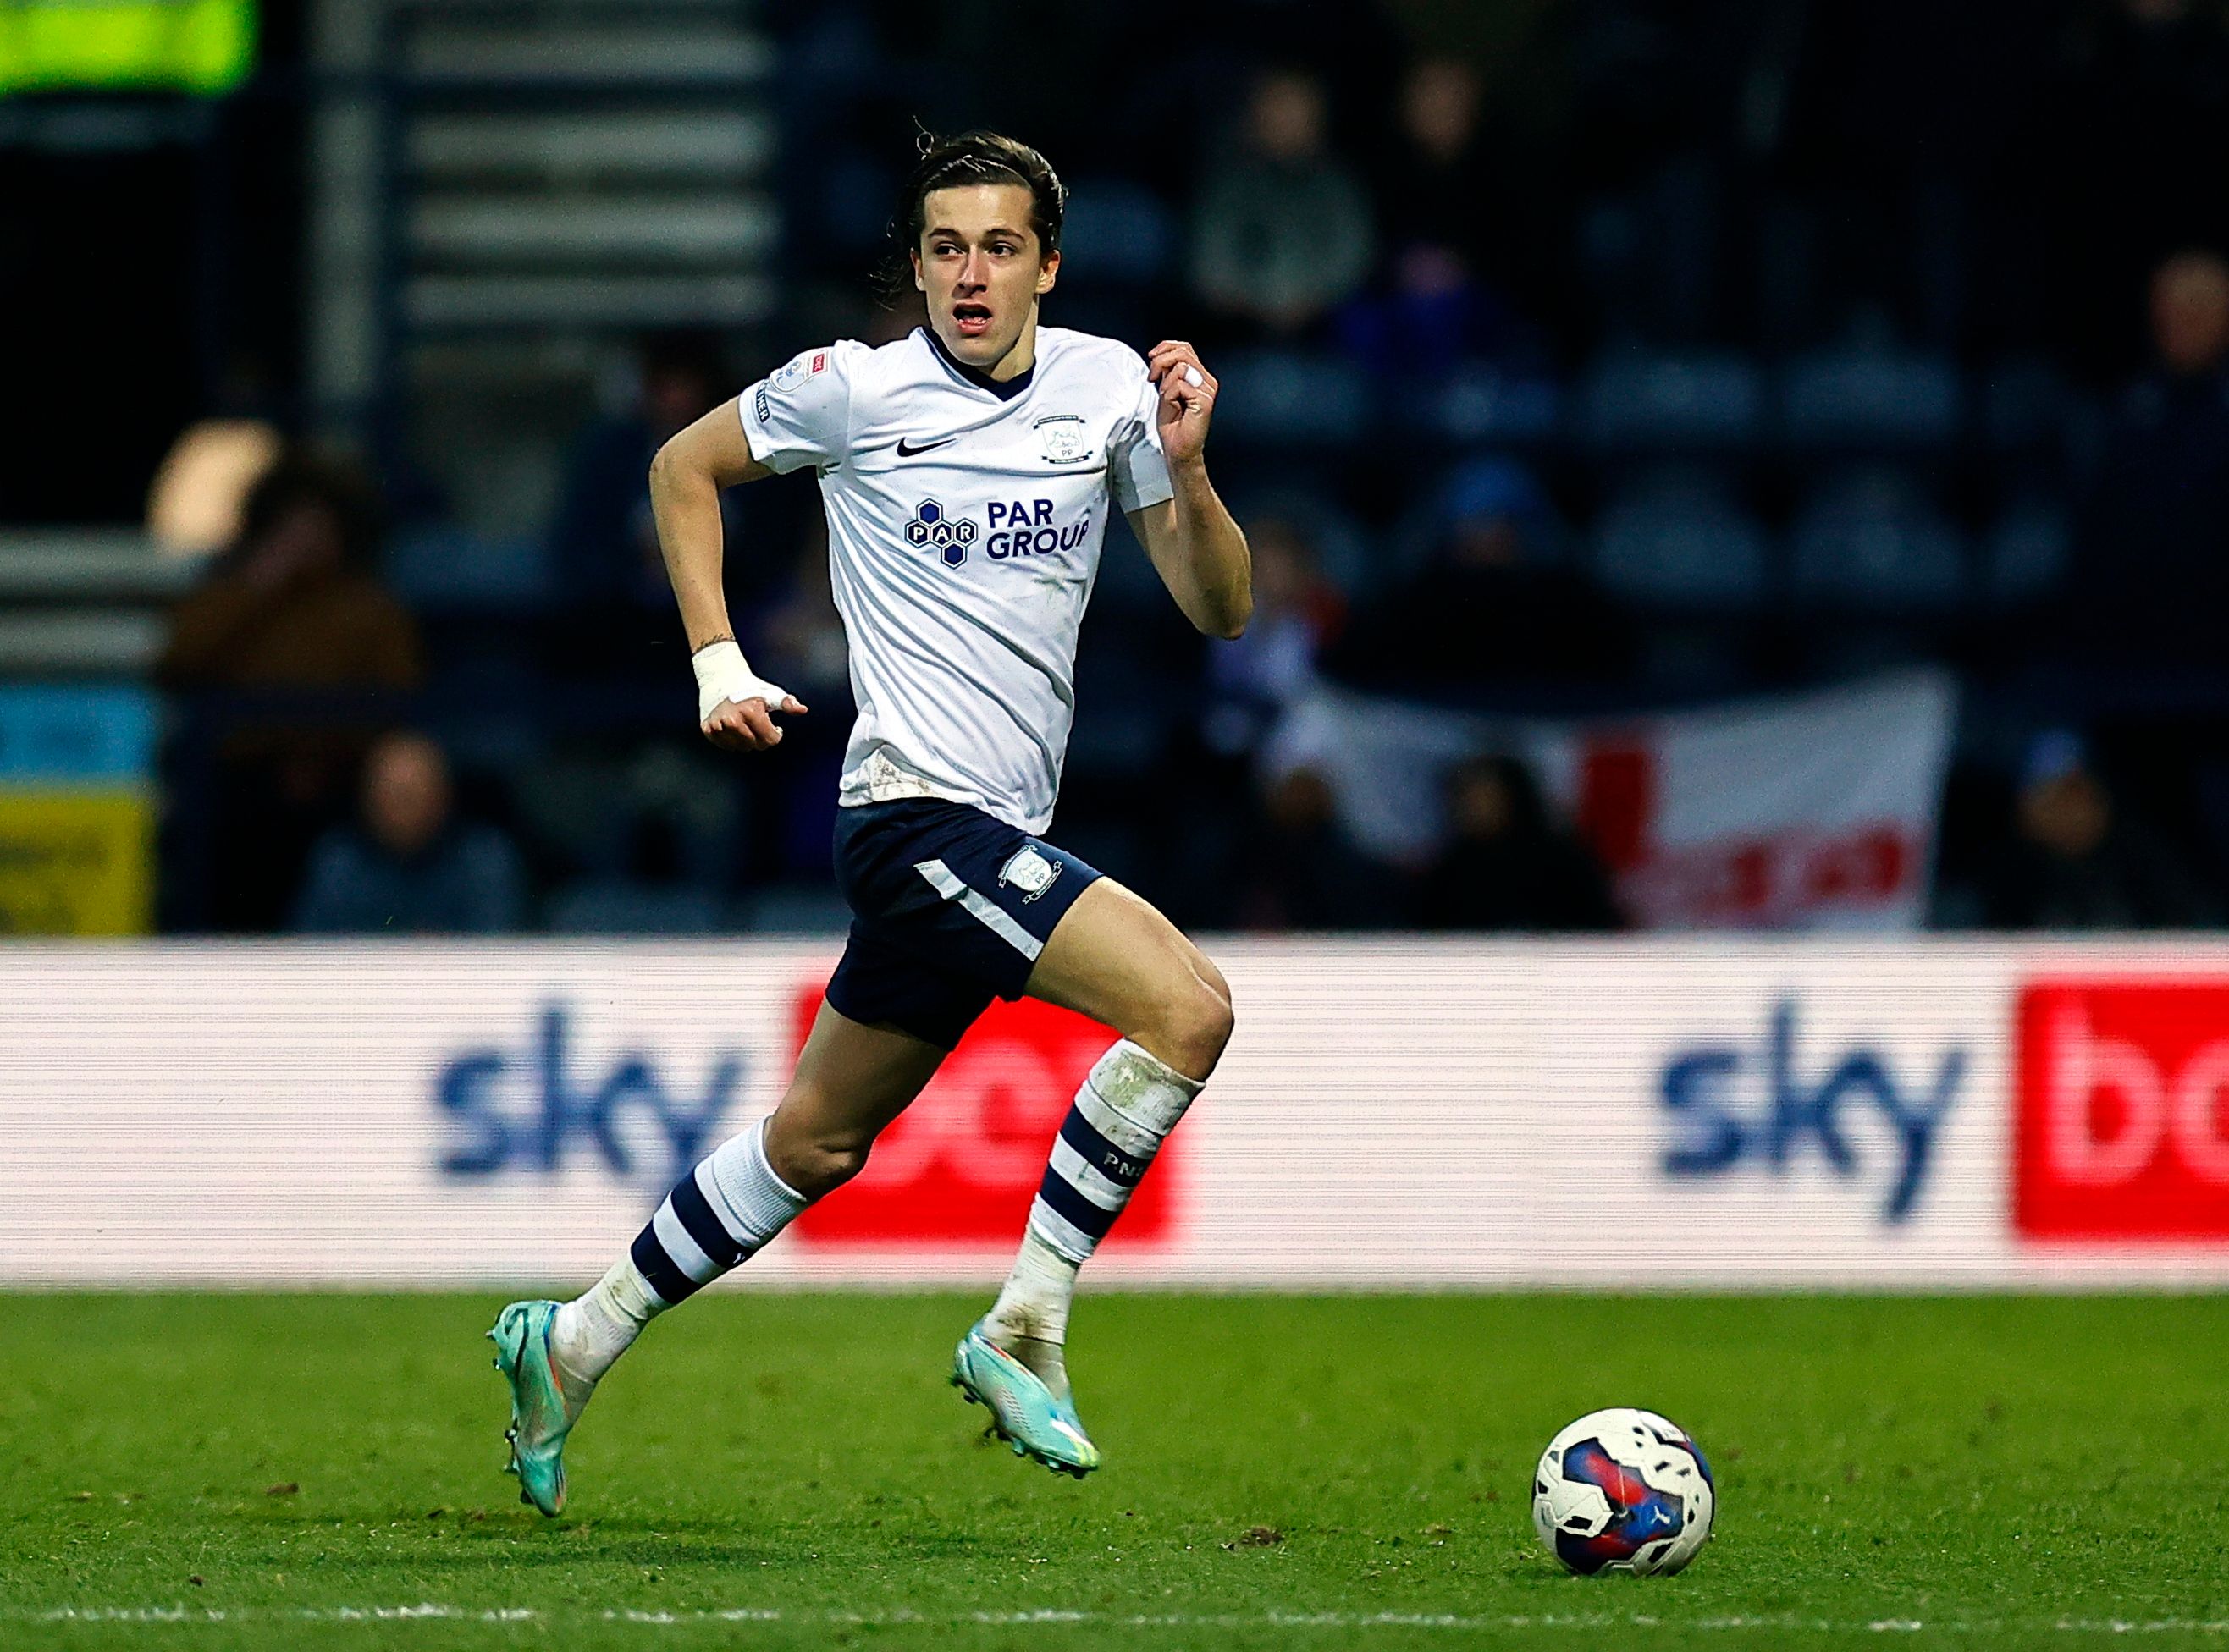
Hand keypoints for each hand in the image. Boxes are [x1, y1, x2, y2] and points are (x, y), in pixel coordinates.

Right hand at [701, 692, 806, 752]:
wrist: (720, 676)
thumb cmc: (748, 686)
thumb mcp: (771, 693)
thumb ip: (787, 703)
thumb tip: (803, 710)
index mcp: (750, 712)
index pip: (770, 740)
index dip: (776, 734)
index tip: (774, 726)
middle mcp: (732, 721)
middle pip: (755, 746)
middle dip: (761, 737)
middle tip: (758, 723)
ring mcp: (718, 725)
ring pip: (740, 748)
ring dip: (746, 740)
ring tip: (745, 724)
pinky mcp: (707, 729)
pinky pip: (724, 746)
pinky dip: (731, 740)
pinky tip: (733, 727)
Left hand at [1147, 340, 1216, 468]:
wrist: (1177, 448)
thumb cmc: (1173, 424)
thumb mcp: (1166, 389)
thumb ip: (1168, 371)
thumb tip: (1161, 355)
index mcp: (1200, 376)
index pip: (1185, 348)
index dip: (1166, 347)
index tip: (1152, 357)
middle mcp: (1207, 381)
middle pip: (1183, 352)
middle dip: (1161, 360)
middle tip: (1153, 377)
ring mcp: (1207, 391)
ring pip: (1182, 366)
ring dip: (1166, 380)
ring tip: (1165, 396)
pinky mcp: (1204, 401)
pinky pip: (1180, 384)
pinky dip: (1169, 394)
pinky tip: (1173, 406)